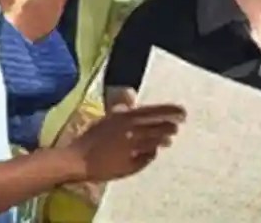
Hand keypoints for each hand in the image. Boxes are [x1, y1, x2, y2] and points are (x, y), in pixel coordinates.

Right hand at [65, 103, 185, 182]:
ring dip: (163, 140)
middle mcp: (131, 132)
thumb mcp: (107, 117)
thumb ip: (122, 107)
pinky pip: (146, 159)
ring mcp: (132, 150)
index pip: (154, 112)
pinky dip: (150, 154)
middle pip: (158, 128)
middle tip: (178, 126)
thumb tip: (132, 94)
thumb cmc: (91, 136)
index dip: (170, 111)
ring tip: (169, 140)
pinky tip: (152, 153)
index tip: (183, 112)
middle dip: (170, 126)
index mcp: (125, 118)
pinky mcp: (131, 166)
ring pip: (155, 143)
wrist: (78, 160)